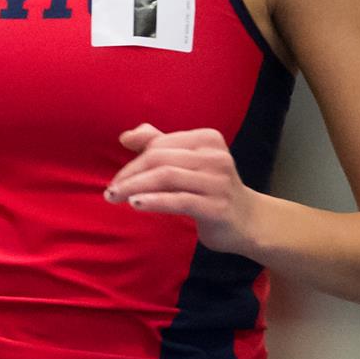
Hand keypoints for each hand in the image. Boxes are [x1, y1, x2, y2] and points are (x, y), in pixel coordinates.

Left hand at [105, 123, 264, 256]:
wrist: (249, 221)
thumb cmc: (211, 190)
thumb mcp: (188, 162)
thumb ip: (159, 145)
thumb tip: (126, 136)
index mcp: (207, 139)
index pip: (160, 144)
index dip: (134, 160)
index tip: (118, 178)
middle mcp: (215, 157)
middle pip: (160, 158)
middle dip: (130, 174)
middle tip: (110, 191)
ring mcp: (218, 182)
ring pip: (166, 177)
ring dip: (135, 187)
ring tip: (115, 197)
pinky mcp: (217, 207)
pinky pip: (178, 200)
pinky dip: (153, 201)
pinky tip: (134, 204)